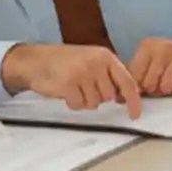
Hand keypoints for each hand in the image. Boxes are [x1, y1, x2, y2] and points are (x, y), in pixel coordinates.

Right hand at [1, 43, 142, 118]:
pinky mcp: (68, 84)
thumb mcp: (91, 60)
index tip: (135, 114)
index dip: (134, 100)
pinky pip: (78, 105)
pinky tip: (65, 90)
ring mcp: (82, 73)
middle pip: (109, 96)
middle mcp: (96, 63)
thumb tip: (124, 96)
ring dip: (83, 100)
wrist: (36, 60)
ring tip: (73, 86)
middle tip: (83, 86)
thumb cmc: (64, 62)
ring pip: (94, 103)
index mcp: (105, 56)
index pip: (127, 82)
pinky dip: (72, 103)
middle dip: (97, 97)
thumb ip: (108, 75)